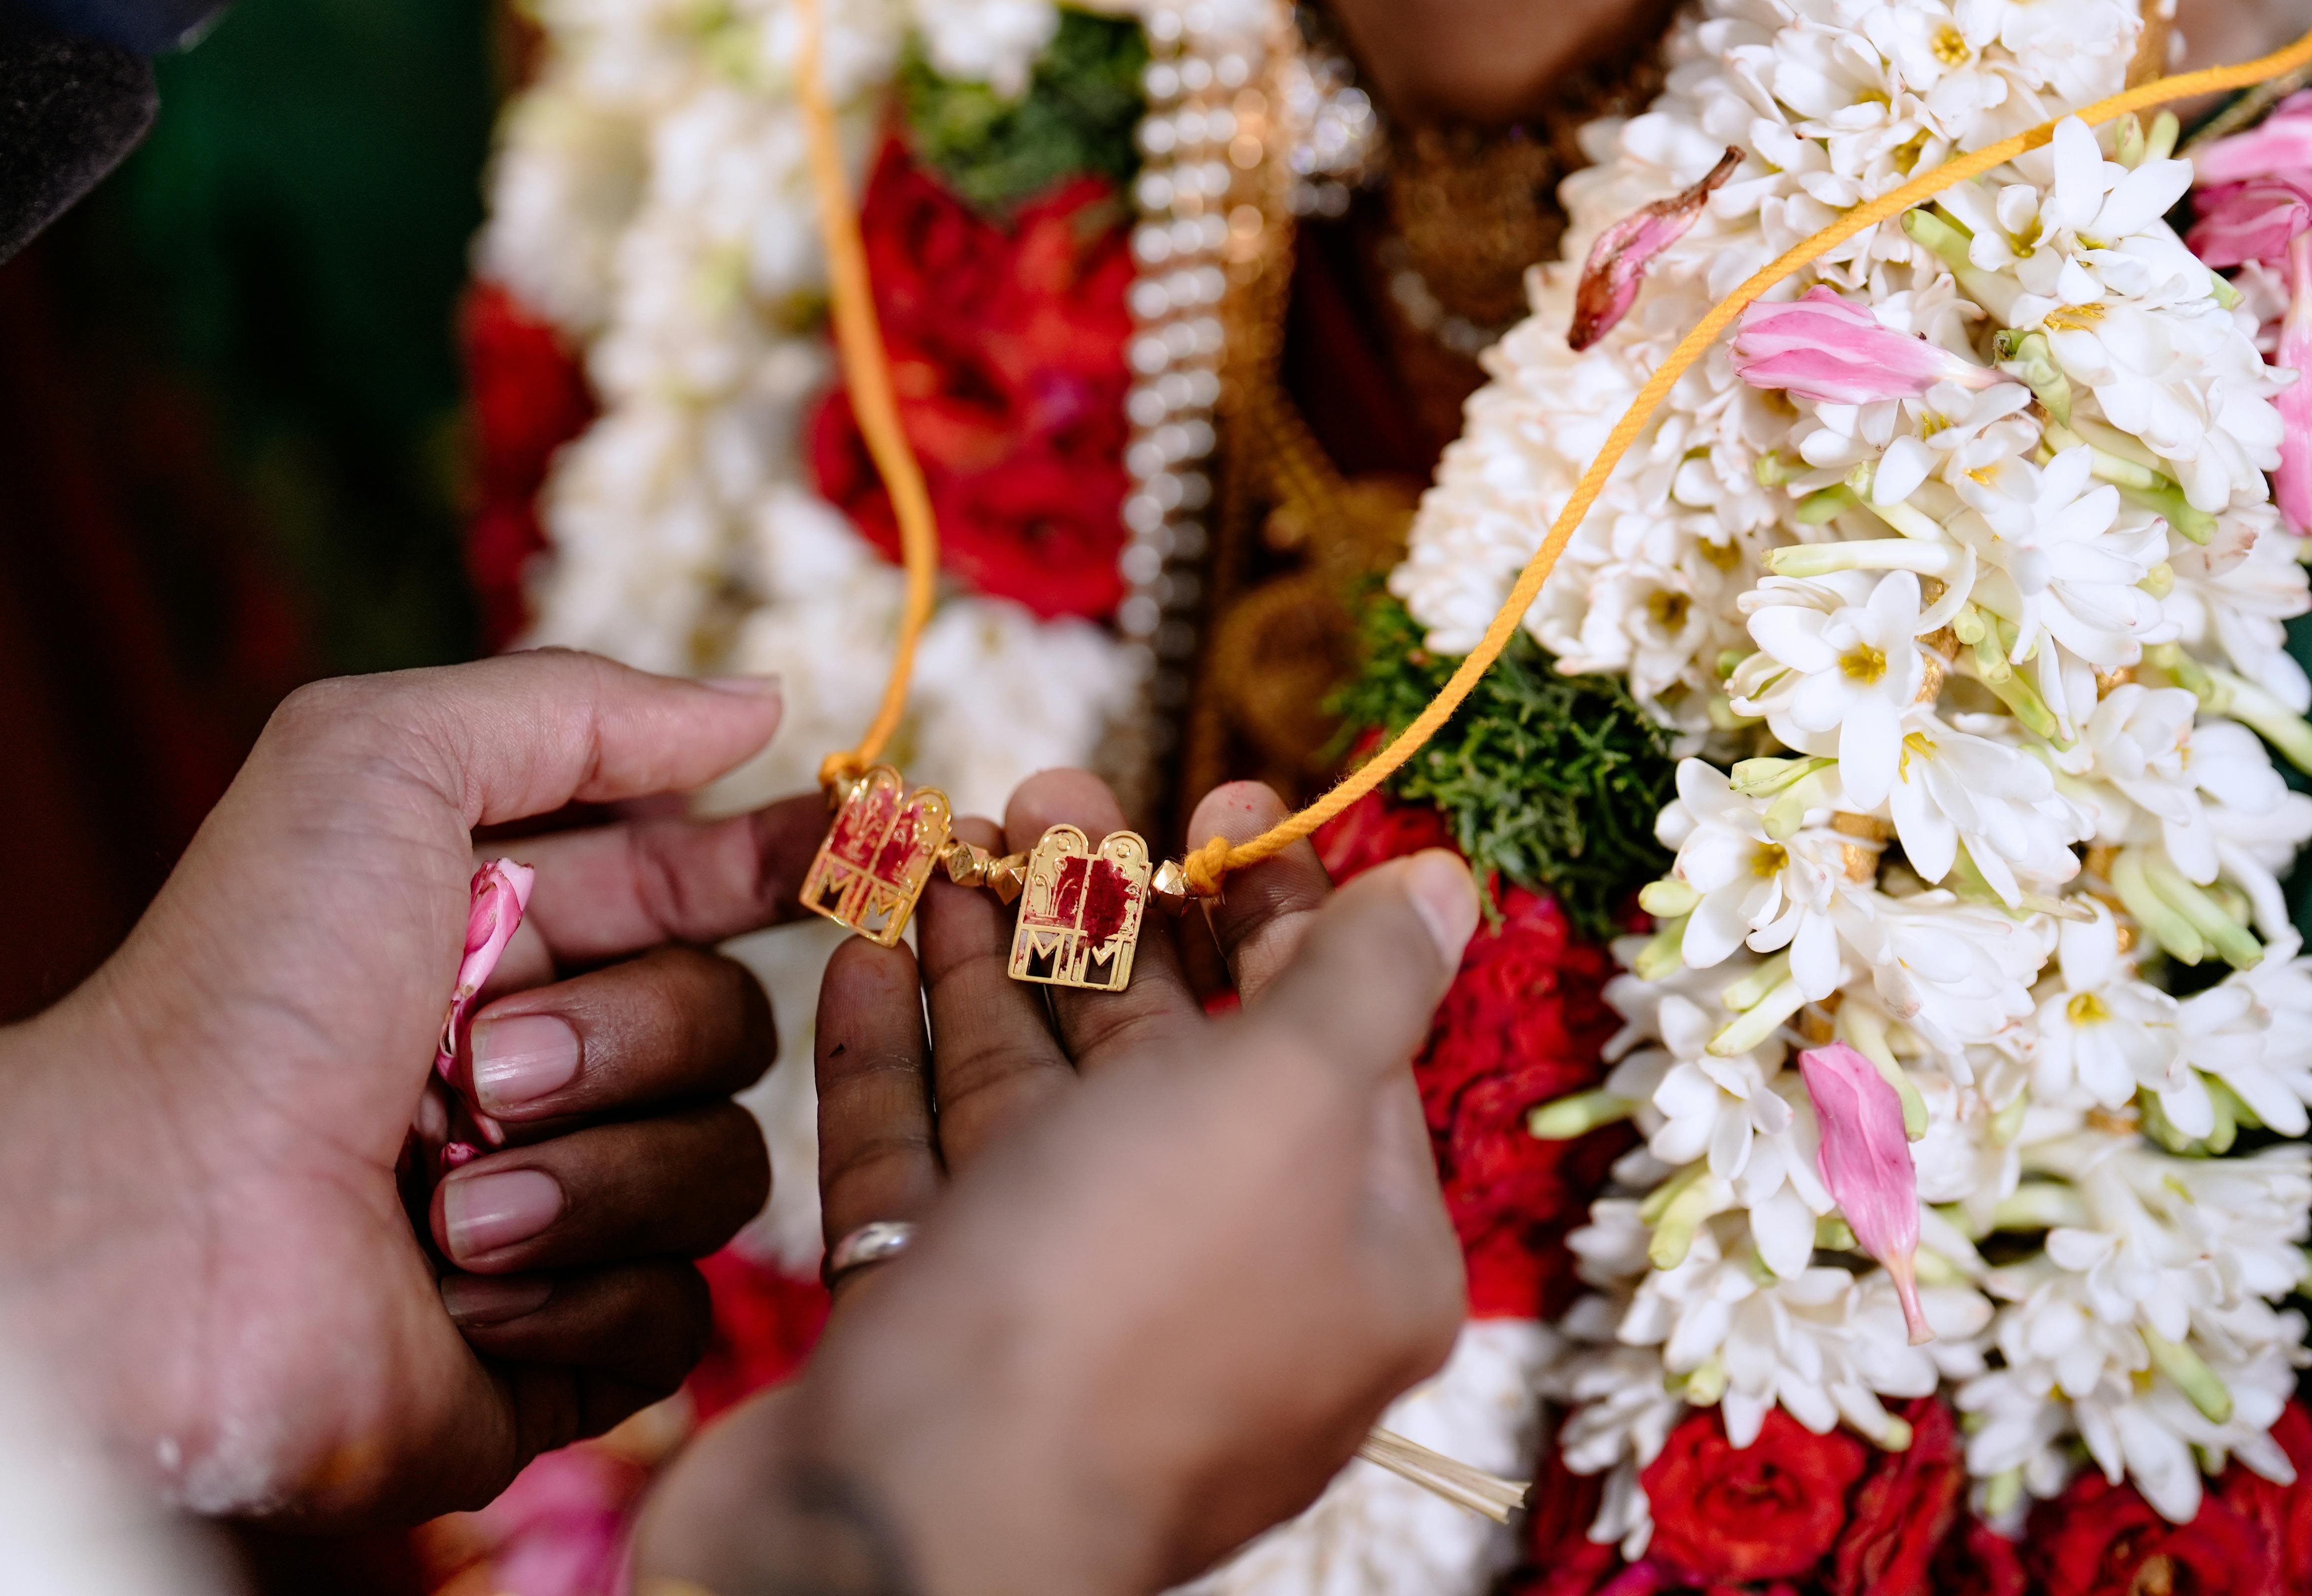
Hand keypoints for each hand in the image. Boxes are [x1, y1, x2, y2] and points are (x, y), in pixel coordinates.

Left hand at [0, 651, 824, 1524]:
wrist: (137, 1235)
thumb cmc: (241, 988)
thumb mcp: (379, 759)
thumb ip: (576, 705)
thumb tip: (757, 706)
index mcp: (513, 929)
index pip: (706, 882)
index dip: (784, 863)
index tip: (857, 842)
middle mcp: (545, 1064)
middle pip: (735, 1024)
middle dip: (627, 1037)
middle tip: (486, 1064)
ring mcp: (557, 1211)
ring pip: (723, 1170)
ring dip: (594, 1171)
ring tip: (451, 1194)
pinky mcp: (556, 1353)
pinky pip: (679, 1314)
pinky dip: (579, 1294)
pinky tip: (464, 1287)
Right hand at [633, 772, 1477, 1595]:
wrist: (899, 1534)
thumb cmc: (1116, 1306)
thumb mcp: (1284, 1103)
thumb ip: (1362, 983)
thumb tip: (1442, 886)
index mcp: (1352, 1259)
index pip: (1330, 1043)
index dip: (1273, 909)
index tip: (1217, 790)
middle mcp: (1221, 1295)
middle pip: (1172, 1065)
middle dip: (1107, 917)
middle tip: (1043, 793)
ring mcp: (1067, 1323)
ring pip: (1037, 1109)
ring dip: (994, 967)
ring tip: (948, 842)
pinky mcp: (934, 1339)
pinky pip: (927, 1173)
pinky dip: (900, 1061)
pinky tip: (869, 955)